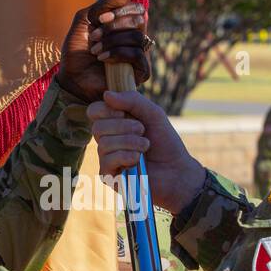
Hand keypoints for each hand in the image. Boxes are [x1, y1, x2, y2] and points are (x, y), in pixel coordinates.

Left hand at [54, 0, 149, 102]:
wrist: (71, 78)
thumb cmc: (77, 51)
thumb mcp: (85, 20)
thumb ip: (104, 4)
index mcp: (123, 24)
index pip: (136, 8)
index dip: (121, 10)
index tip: (99, 18)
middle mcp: (133, 38)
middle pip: (139, 20)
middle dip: (114, 26)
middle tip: (94, 36)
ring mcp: (138, 55)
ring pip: (137, 37)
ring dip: (112, 41)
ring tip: (95, 51)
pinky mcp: (140, 72)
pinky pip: (138, 55)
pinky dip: (119, 54)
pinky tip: (103, 59)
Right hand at [90, 89, 204, 213]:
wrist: (176, 169)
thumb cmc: (165, 142)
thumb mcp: (153, 114)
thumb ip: (132, 100)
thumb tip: (106, 94)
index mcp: (114, 123)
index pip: (94, 111)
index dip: (106, 110)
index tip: (124, 113)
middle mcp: (107, 139)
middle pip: (97, 127)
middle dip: (123, 127)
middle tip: (142, 131)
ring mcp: (106, 158)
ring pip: (104, 144)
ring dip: (130, 142)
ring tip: (145, 147)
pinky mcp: (108, 176)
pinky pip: (107, 161)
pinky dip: (126, 157)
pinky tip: (137, 161)